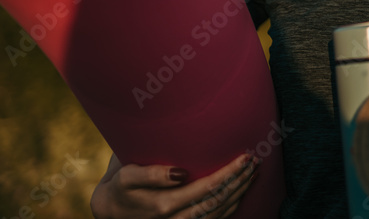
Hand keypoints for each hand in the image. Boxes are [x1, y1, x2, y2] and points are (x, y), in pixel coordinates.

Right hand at [90, 152, 257, 218]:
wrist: (112, 211)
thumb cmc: (122, 187)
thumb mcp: (128, 176)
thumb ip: (152, 174)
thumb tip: (181, 172)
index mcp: (166, 205)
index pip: (208, 187)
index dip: (230, 173)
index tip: (245, 157)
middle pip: (219, 200)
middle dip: (240, 180)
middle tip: (255, 160)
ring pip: (220, 212)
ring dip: (240, 192)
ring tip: (253, 173)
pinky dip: (231, 206)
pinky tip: (240, 192)